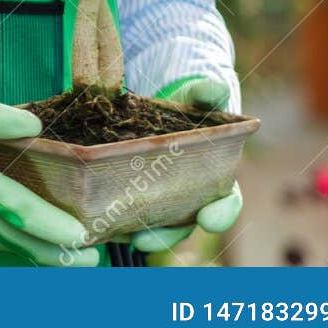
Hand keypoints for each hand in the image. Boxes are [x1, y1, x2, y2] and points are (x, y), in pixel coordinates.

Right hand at [0, 75, 101, 265]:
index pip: (17, 210)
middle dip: (56, 253)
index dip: (50, 225)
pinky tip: (34, 248)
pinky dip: (19, 249)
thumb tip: (35, 127)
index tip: (82, 235)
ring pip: (7, 246)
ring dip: (41, 256)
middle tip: (92, 260)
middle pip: (18, 240)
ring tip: (73, 260)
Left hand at [117, 75, 243, 251]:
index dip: (220, 213)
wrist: (163, 105)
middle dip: (168, 234)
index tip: (209, 219)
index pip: (226, 202)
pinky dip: (118, 222)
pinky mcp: (137, 194)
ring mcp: (165, 199)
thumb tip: (214, 89)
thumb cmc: (190, 105)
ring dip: (140, 233)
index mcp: (218, 176)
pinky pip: (130, 215)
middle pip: (185, 224)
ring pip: (157, 225)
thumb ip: (208, 93)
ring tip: (123, 236)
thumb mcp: (199, 95)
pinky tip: (101, 224)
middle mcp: (193, 195)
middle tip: (146, 239)